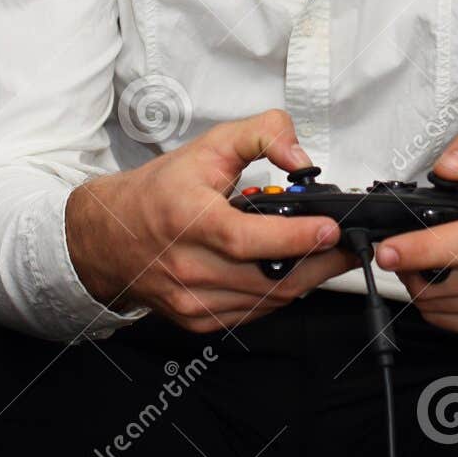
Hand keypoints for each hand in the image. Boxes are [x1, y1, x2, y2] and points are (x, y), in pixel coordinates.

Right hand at [65, 109, 352, 332]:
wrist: (108, 237)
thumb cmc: (158, 192)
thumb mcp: (208, 147)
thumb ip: (260, 136)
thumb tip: (300, 157)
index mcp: (188, 220)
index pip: (248, 239)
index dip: (296, 237)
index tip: (331, 228)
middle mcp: (188, 267)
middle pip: (269, 277)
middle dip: (321, 262)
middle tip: (349, 244)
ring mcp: (192, 300)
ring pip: (268, 300)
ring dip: (307, 279)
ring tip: (329, 256)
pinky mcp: (198, 321)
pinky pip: (254, 313)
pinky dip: (280, 294)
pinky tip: (292, 272)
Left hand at [373, 124, 457, 337]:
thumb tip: (448, 166)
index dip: (421, 249)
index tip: (388, 251)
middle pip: (445, 280)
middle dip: (410, 265)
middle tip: (397, 247)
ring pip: (439, 302)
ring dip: (417, 282)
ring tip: (420, 259)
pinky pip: (446, 319)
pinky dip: (432, 301)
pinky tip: (437, 279)